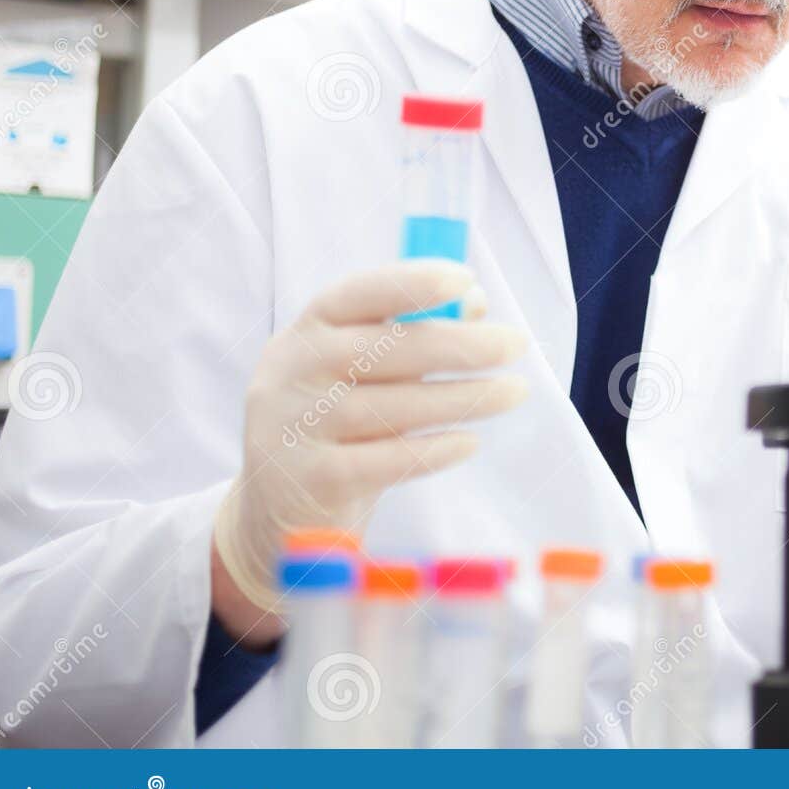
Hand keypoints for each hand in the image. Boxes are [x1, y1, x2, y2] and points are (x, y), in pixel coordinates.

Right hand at [211, 261, 527, 636]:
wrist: (272, 510)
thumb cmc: (335, 423)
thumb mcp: (361, 372)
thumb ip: (410, 334)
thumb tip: (473, 303)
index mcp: (305, 332)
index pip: (356, 295)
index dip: (411, 282)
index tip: (467, 279)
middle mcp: (292, 373)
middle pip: (385, 348)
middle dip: (460, 343)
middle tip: (516, 343)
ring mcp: (296, 426)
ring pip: (394, 406)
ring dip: (464, 397)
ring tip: (514, 391)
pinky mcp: (312, 479)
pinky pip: (386, 460)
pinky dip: (434, 450)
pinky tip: (470, 442)